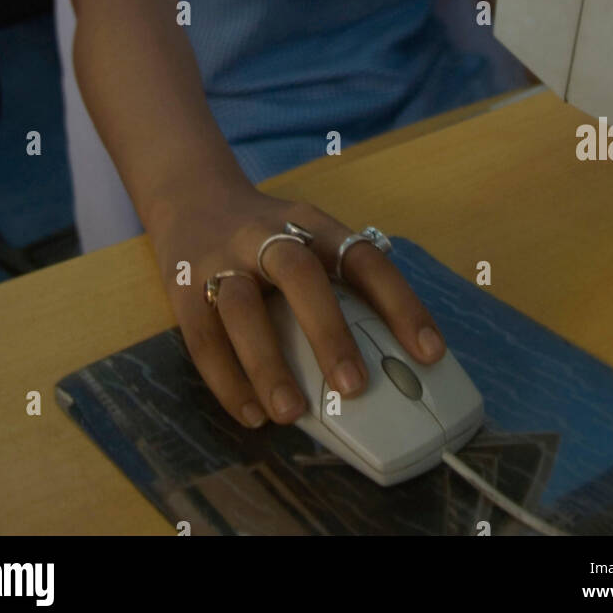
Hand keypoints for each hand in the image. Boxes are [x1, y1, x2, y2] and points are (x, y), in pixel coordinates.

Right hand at [149, 186, 447, 428]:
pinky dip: (226, 380)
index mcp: (312, 224)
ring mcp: (221, 260)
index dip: (400, 304)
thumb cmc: (269, 236)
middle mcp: (266, 236)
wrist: (193, 198)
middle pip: (299, 274)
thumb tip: (391, 361)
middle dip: (328, 331)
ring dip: (267, 362)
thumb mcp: (310, 239)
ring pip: (241, 307)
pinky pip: (202, 337)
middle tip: (354, 386)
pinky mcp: (183, 289)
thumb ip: (342, 286)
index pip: (364, 258)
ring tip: (290, 413)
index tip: (429, 353)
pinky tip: (251, 414)